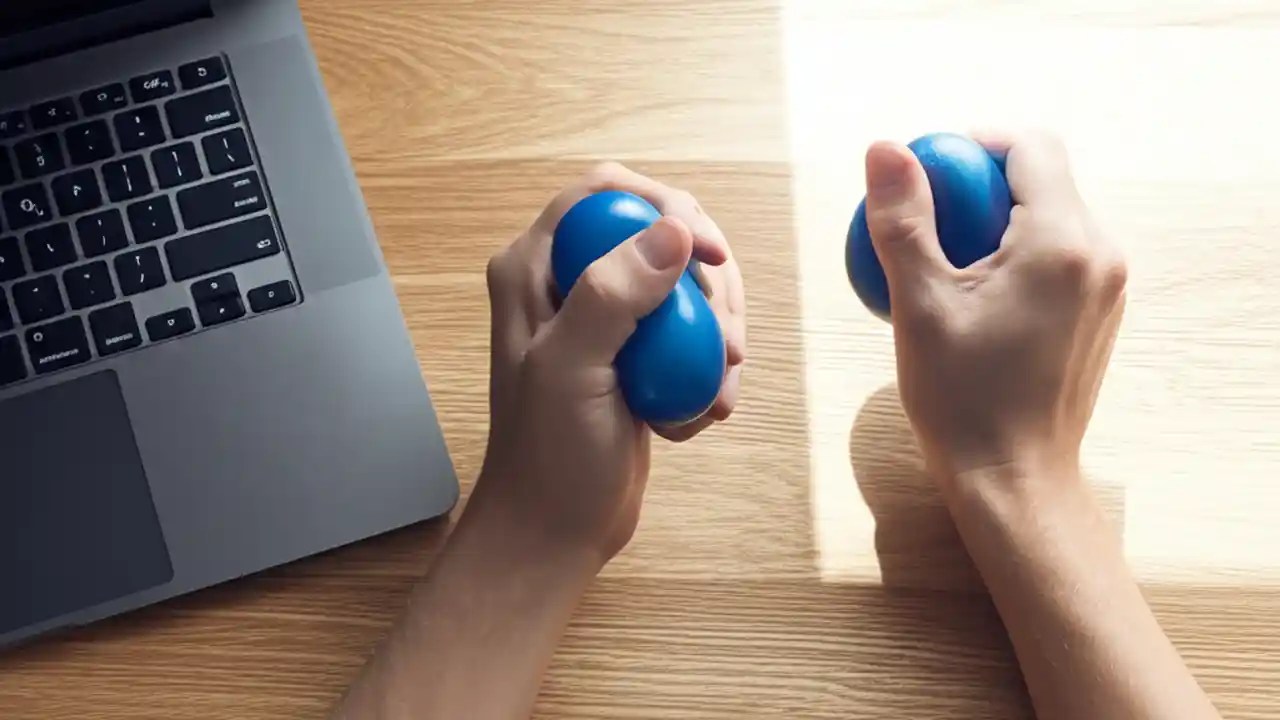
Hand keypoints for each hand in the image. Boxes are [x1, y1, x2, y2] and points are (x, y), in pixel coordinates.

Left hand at [472, 162, 746, 565]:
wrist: (554, 531)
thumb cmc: (548, 457)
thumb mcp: (572, 371)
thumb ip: (612, 296)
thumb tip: (675, 229)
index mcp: (533, 268)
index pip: (606, 193)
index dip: (667, 206)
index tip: (712, 255)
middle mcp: (566, 282)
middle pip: (657, 234)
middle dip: (706, 281)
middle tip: (730, 343)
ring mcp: (604, 320)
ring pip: (682, 286)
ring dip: (717, 332)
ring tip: (722, 388)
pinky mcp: (634, 356)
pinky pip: (689, 334)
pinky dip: (708, 368)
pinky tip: (704, 411)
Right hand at [863, 132, 1126, 486]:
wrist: (1013, 478)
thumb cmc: (961, 396)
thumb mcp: (919, 303)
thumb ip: (903, 219)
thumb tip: (884, 147)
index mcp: (1063, 241)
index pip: (1032, 147)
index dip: (977, 142)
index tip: (929, 170)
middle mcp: (1102, 254)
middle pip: (1044, 180)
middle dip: (981, 185)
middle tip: (925, 220)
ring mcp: (1109, 288)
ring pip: (1052, 219)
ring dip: (997, 222)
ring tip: (943, 262)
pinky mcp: (1101, 315)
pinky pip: (1059, 258)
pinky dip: (1016, 256)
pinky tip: (972, 295)